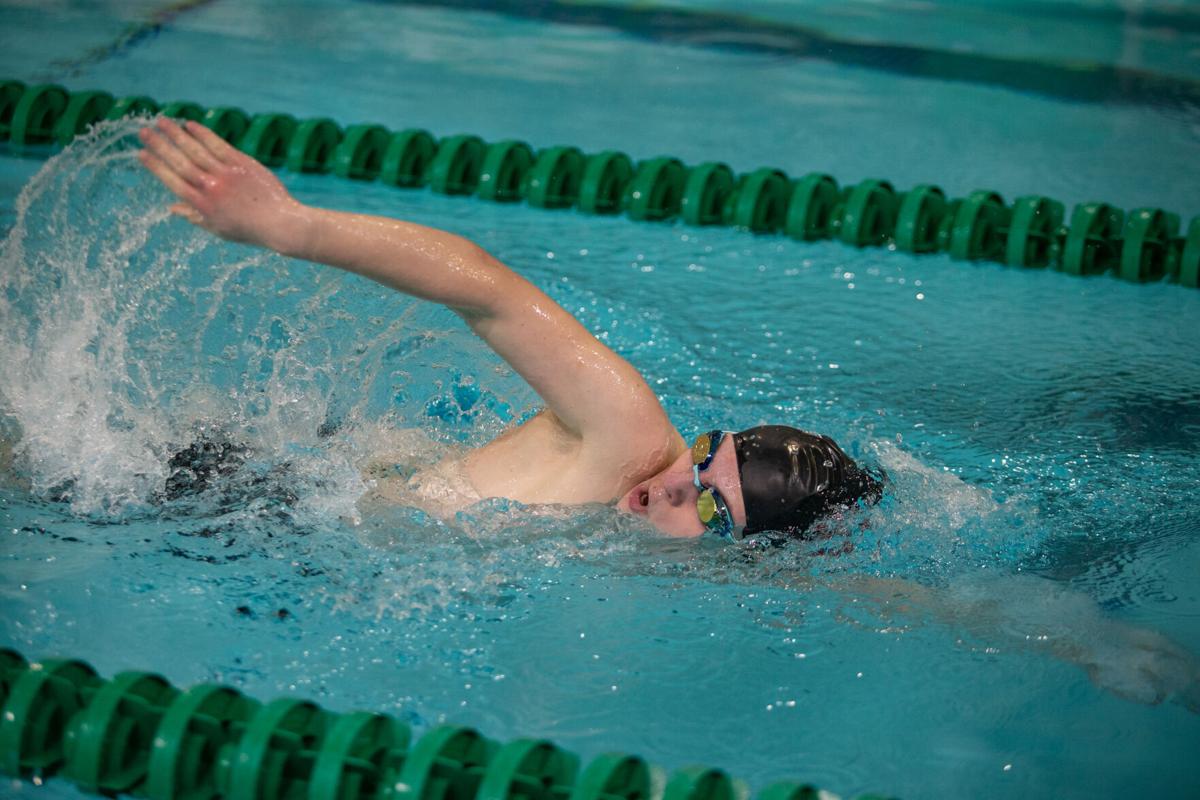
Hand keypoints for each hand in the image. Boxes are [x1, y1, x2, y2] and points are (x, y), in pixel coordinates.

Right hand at [137, 117, 307, 252]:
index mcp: (202, 205)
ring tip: (161, 121)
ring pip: (196, 151)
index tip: (141, 154)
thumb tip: (171, 208)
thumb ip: (194, 217)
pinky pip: (218, 146)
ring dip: (176, 134)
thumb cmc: (249, 229)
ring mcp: (226, 174)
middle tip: (143, 132)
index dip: (156, 166)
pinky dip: (203, 134)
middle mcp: (210, 188)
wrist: (279, 223)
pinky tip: (190, 124)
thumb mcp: (218, 229)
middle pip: (179, 162)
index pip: (172, 181)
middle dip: (160, 146)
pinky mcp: (242, 164)